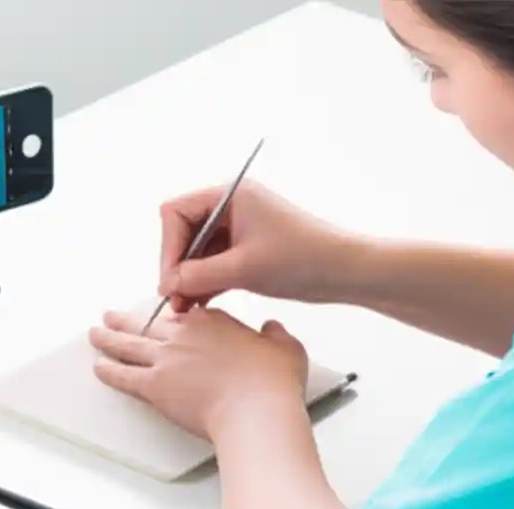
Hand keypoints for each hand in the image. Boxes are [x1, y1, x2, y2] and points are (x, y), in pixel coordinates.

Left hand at [89, 307, 308, 438]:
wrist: (255, 409)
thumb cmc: (272, 382)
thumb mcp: (286, 347)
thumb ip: (276, 334)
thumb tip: (272, 328)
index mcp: (213, 321)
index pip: (186, 314)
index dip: (176, 318)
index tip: (170, 319)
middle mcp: (184, 335)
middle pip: (150, 324)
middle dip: (128, 320)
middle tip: (113, 317)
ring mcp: (165, 359)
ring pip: (129, 345)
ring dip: (108, 339)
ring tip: (95, 335)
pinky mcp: (154, 386)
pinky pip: (123, 376)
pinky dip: (108, 371)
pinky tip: (99, 367)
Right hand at [159, 181, 358, 311]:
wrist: (347, 272)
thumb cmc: (303, 260)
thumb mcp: (244, 269)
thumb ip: (199, 275)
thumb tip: (167, 284)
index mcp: (231, 195)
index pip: (177, 213)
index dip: (168, 247)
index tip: (169, 281)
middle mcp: (233, 206)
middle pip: (186, 233)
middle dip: (177, 266)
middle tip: (173, 301)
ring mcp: (242, 228)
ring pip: (200, 252)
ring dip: (190, 278)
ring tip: (184, 309)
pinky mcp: (250, 250)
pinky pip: (217, 263)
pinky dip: (207, 282)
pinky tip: (199, 305)